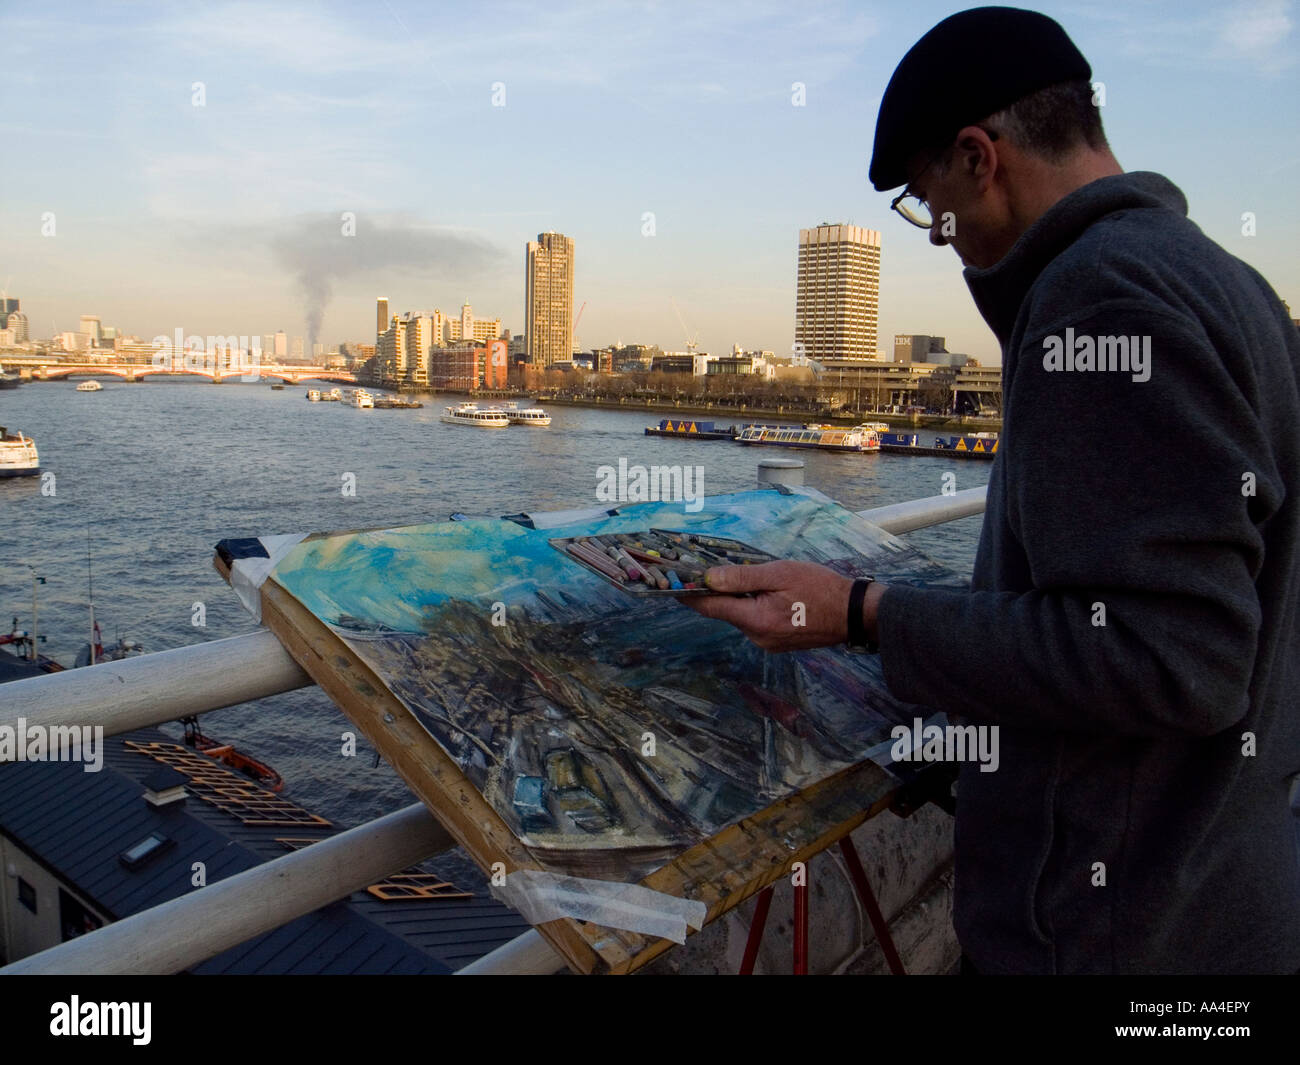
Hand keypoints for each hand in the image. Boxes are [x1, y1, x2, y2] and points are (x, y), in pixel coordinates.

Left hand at [683, 560, 884, 652]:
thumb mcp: (781, 574)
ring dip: (739, 598)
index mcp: (756, 620)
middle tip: (709, 568)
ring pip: (741, 616)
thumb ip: (743, 577)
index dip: (689, 595)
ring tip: (752, 577)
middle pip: (725, 612)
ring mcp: (768, 643)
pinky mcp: (778, 642)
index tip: (672, 584)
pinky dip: (754, 606)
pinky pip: (756, 621)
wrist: (854, 614)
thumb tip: (709, 579)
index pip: (711, 608)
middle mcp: (757, 637)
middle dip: (717, 592)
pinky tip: (768, 592)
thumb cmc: (820, 589)